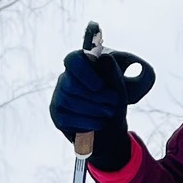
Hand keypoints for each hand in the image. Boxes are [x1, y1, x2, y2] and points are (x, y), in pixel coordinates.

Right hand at [50, 27, 155, 169]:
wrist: (112, 123)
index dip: (85, 73)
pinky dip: (87, 122)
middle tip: (113, 102)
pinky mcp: (58, 115)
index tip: (100, 85)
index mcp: (81, 64)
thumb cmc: (117, 97)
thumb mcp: (125, 83)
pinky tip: (99, 122)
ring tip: (108, 112)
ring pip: (69, 102)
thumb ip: (119, 68)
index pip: (73, 60)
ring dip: (94, 110)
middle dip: (95, 97)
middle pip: (71, 85)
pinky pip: (67, 118)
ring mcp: (59, 97)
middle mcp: (66, 78)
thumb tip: (104, 58)